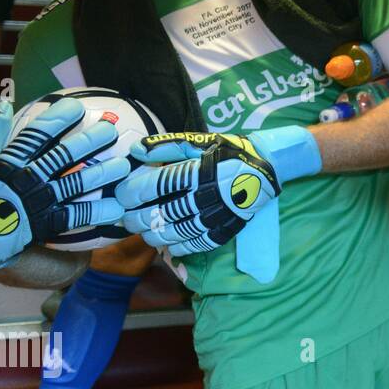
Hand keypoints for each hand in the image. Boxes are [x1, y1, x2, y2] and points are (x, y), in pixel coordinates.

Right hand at [0, 100, 126, 268]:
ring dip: (102, 174)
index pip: (35, 135)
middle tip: (110, 130)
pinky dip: (98, 212)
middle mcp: (27, 180)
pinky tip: (118, 207)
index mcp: (10, 162)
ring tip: (124, 166)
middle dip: (89, 141)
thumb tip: (3, 105)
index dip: (57, 119)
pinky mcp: (47, 223)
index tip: (77, 107)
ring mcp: (39, 202)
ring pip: (75, 183)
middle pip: (63, 156)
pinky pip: (77, 216)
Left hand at [116, 126, 319, 255]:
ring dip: (154, 236)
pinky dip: (181, 248)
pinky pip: (199, 244)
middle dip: (138, 219)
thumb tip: (135, 152)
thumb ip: (167, 145)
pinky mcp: (227, 228)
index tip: (121, 196)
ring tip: (144, 233)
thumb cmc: (230, 151)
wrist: (268, 166)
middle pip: (162, 213)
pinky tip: (169, 246)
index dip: (133, 193)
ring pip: (177, 233)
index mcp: (198, 171)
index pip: (156, 185)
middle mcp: (206, 196)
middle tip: (126, 219)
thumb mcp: (200, 141)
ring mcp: (217, 215)